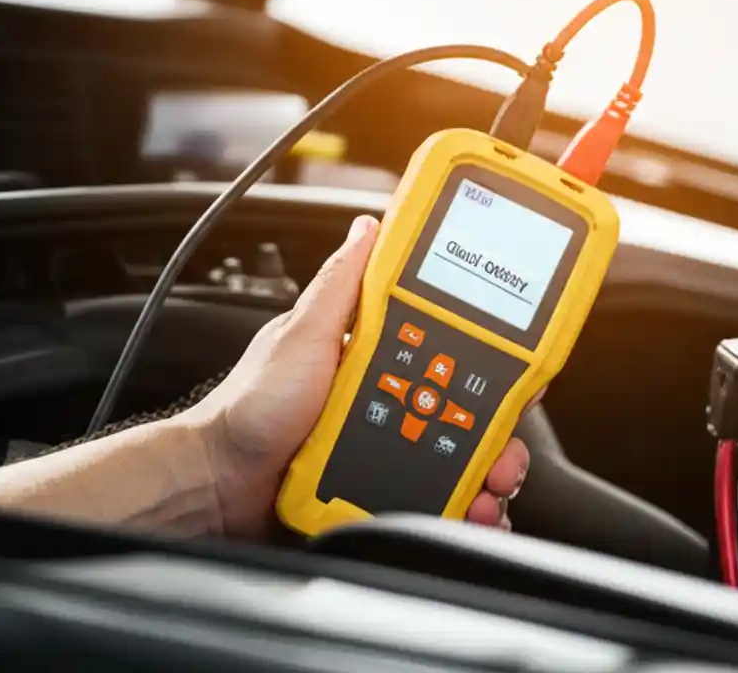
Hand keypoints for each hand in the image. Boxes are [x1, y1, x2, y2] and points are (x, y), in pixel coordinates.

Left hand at [193, 215, 529, 538]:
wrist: (218, 484)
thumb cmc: (248, 409)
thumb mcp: (301, 335)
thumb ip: (339, 286)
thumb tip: (369, 226)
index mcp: (379, 354)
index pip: (455, 350)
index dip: (496, 365)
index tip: (519, 379)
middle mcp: (392, 397)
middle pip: (471, 412)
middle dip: (499, 436)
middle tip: (501, 453)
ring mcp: (391, 442)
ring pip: (462, 458)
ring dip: (485, 477)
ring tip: (481, 493)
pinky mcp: (385, 484)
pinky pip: (435, 494)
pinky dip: (458, 506)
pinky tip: (462, 511)